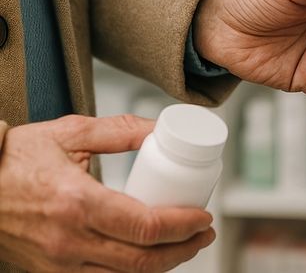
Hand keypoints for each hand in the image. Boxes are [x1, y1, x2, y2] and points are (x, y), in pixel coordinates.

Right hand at [0, 115, 214, 271]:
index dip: (184, 226)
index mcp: (77, 203)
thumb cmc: (14, 160)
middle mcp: (69, 241)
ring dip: (161, 265)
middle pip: (142, 260)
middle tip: (203, 234)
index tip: (204, 217)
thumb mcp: (69, 133)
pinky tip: (146, 257)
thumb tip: (160, 128)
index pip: (146, 226)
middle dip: (183, 250)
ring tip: (183, 246)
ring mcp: (58, 264)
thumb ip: (119, 129)